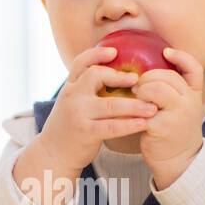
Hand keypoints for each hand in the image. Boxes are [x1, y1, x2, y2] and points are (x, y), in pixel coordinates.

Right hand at [39, 43, 159, 174]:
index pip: (81, 62)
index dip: (97, 54)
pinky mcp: (85, 132)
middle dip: (119, 76)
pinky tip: (143, 124)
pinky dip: (129, 124)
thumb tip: (112, 75)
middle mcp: (72, 96)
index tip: (115, 51)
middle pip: (96, 76)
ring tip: (152, 107)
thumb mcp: (71, 103)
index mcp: (70, 87)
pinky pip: (112, 126)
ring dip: (135, 105)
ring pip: (111, 104)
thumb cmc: (69, 127)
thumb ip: (85, 89)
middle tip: (139, 80)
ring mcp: (78, 114)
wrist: (53, 154)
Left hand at [130, 47, 204, 189]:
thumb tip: (150, 70)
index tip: (165, 51)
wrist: (179, 161)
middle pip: (166, 76)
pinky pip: (142, 111)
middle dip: (147, 78)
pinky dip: (133, 110)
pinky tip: (129, 113)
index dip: (180, 57)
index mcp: (194, 95)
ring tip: (135, 99)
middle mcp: (188, 102)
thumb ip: (174, 89)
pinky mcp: (162, 127)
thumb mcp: (183, 107)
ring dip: (140, 91)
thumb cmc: (175, 130)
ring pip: (155, 89)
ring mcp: (177, 115)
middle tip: (137, 87)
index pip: (193, 68)